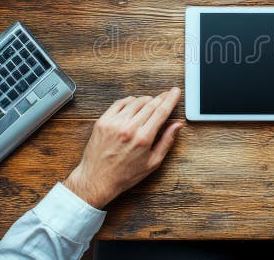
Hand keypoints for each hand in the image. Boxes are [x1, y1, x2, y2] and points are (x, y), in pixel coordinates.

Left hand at [64, 87, 183, 208]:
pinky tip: (133, 104)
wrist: (96, 180)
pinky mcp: (102, 122)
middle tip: (167, 94)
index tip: (175, 92)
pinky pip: (119, 104)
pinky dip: (129, 101)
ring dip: (146, 99)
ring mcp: (114, 123)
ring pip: (135, 102)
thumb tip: (177, 126)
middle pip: (150, 104)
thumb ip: (166, 142)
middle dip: (161, 97)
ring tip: (151, 102)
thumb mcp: (152, 163)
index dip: (170, 100)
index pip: (161, 112)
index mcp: (143, 138)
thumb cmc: (125, 175)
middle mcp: (128, 128)